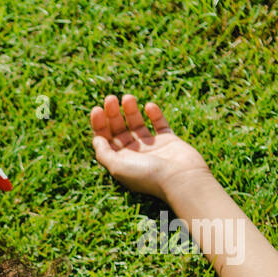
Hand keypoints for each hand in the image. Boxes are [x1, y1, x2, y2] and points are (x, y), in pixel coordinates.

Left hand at [89, 94, 210, 200]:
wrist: (181, 179)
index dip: (99, 124)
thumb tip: (96, 139)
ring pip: (137, 124)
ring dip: (131, 110)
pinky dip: (154, 114)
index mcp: (119, 161)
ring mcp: (151, 146)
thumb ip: (104, 153)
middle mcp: (133, 153)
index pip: (105, 139)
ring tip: (127, 97)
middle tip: (110, 98)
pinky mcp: (168, 140)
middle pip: (118, 129)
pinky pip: (159, 123)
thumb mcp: (117, 166)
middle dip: (112, 114)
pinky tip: (149, 106)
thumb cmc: (147, 175)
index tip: (98, 109)